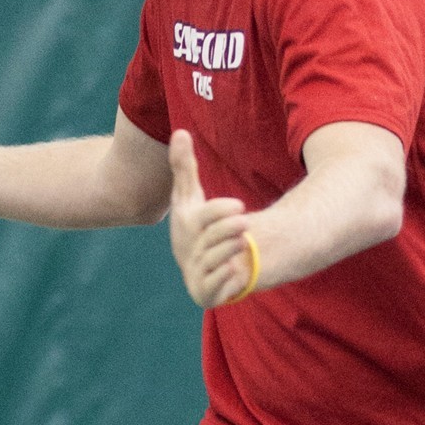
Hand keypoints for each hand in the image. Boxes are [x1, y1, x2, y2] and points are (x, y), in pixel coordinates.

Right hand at [168, 130, 254, 307]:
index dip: (222, 211)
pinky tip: (238, 272)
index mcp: (186, 224)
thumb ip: (184, 166)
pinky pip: (220, 287)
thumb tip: (180, 131)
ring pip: (220, 260)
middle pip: (215, 237)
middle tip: (244, 223)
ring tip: (242, 243)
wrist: (196, 266)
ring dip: (233, 251)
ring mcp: (195, 272)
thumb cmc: (197, 226)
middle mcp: (187, 249)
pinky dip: (231, 279)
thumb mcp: (190, 196)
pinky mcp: (204, 293)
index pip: (204, 216)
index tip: (240, 205)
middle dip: (232, 229)